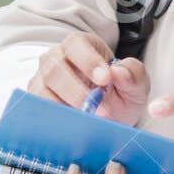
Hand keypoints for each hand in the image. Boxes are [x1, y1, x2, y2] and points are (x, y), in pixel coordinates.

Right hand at [32, 32, 149, 124]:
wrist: (111, 114)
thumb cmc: (120, 91)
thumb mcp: (136, 82)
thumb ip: (133, 74)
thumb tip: (117, 72)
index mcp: (80, 45)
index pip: (76, 45)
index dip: (88, 61)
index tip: (105, 79)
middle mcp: (56, 59)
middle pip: (54, 68)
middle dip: (76, 90)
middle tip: (99, 109)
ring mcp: (43, 80)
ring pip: (41, 90)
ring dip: (64, 108)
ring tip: (88, 122)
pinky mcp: (37, 102)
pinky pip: (38, 111)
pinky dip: (54, 120)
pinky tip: (72, 128)